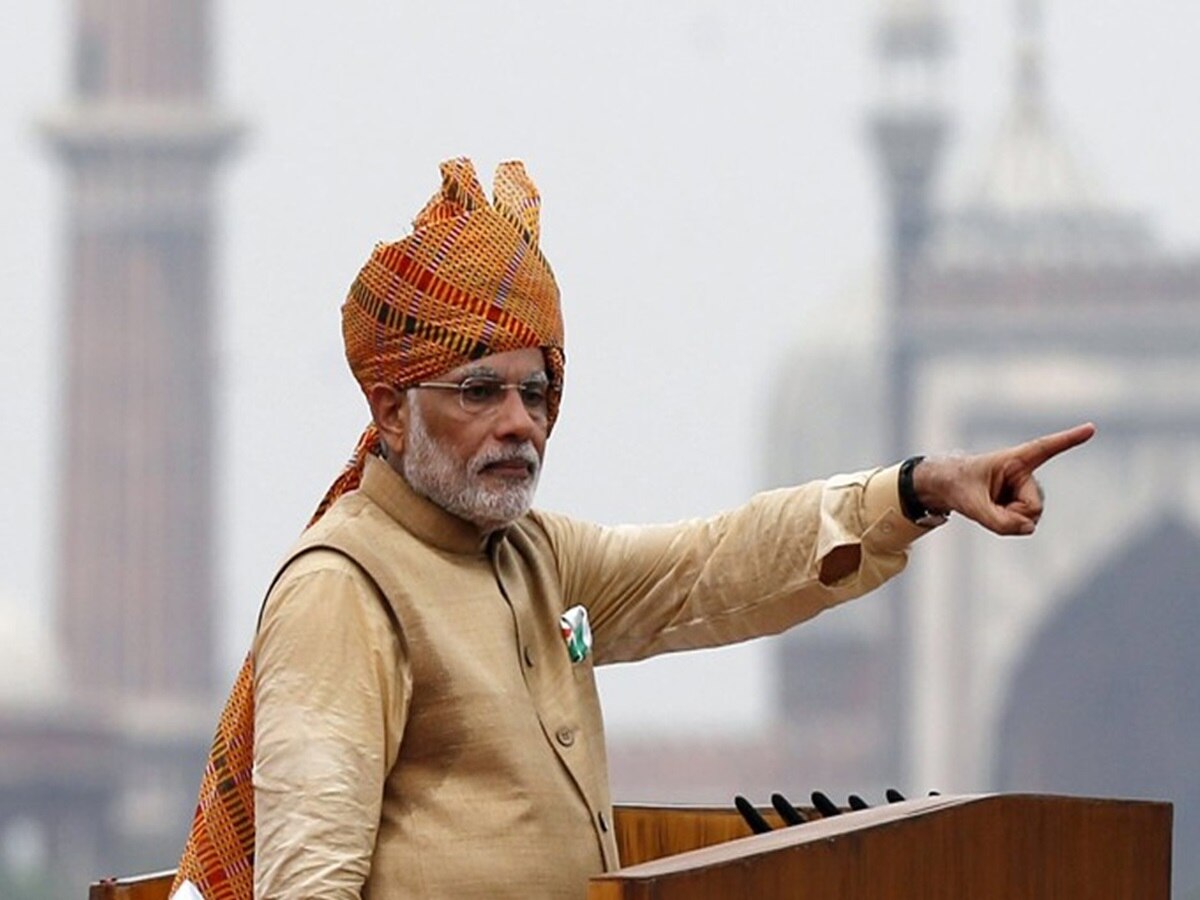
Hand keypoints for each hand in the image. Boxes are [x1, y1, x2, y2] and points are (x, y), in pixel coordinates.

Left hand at [912, 422, 1094, 535]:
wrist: (948, 488)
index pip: (1045, 448)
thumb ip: (999, 522)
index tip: (1091, 428)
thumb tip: (1029, 528)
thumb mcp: (971, 505)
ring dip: (1009, 520)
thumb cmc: (959, 486)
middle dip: (1013, 515)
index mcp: (1014, 459)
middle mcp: (1025, 473)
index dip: (1068, 440)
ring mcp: (1026, 490)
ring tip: (989, 506)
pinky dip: (1009, 524)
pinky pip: (1023, 524)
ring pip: (1030, 518)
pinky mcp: (1024, 504)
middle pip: (1033, 506)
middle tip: (988, 506)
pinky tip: (995, 512)